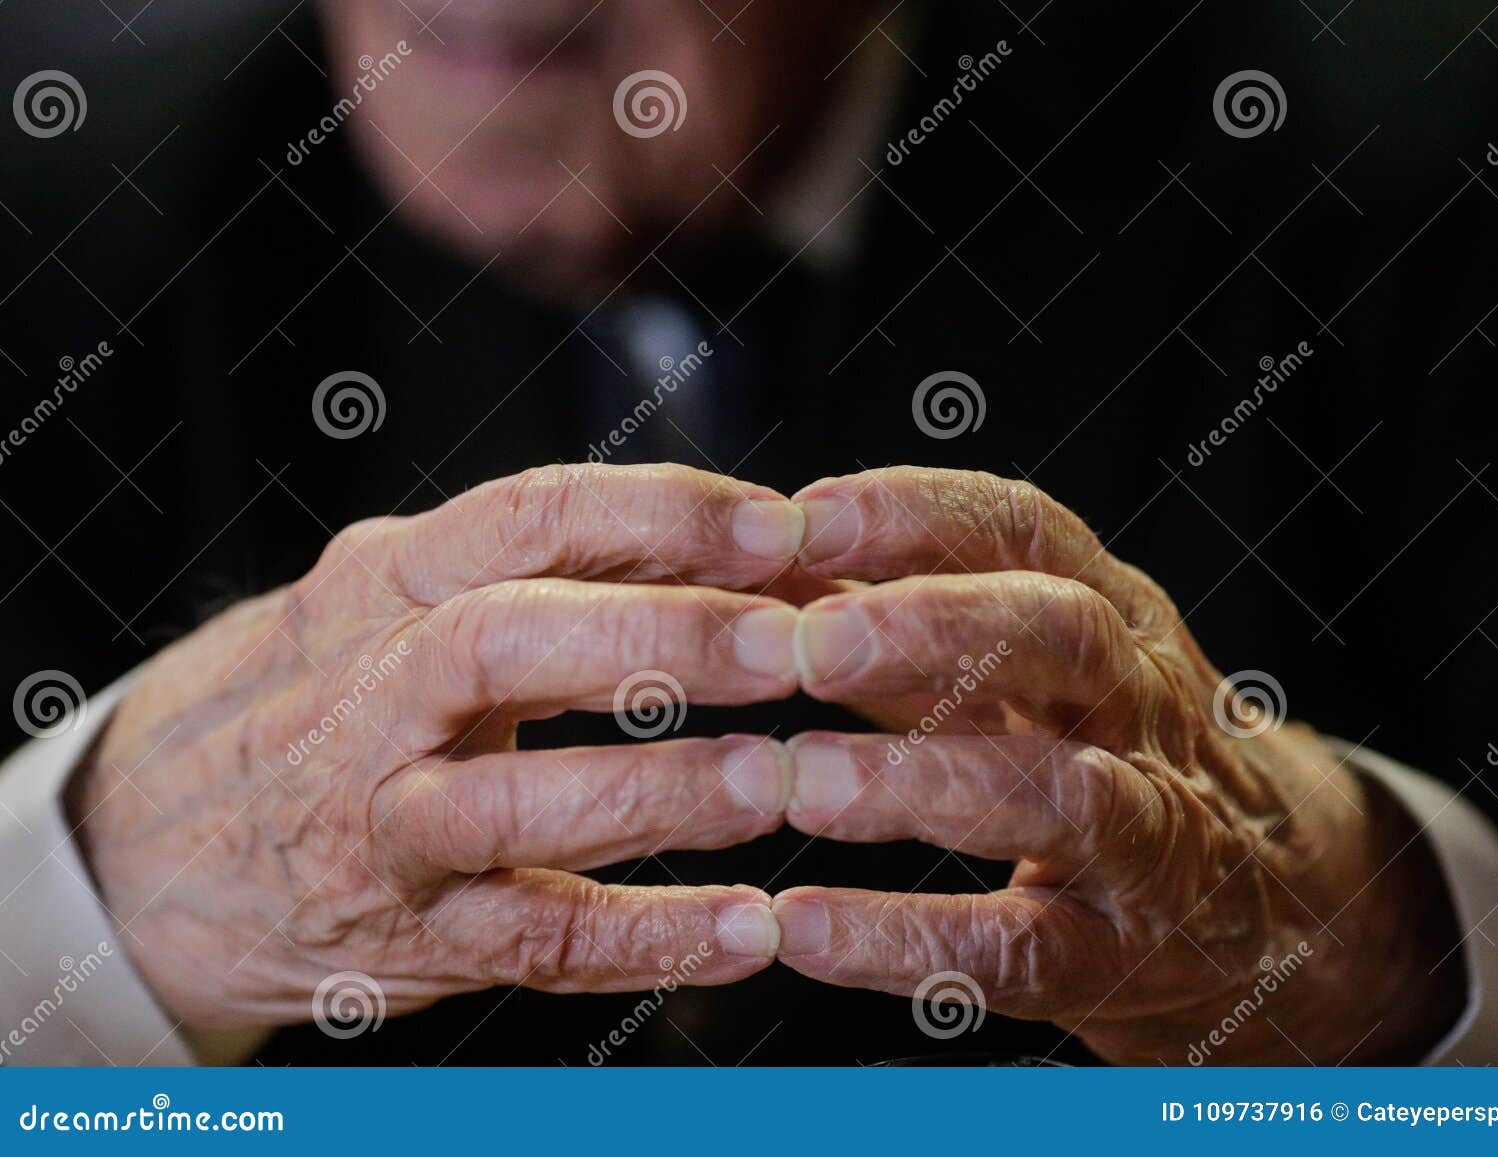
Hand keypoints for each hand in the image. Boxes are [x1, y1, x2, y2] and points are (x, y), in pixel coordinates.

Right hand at [72, 464, 809, 1028]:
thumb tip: (743, 541)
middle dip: (660, 636)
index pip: (526, 518)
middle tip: (792, 646)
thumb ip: (547, 575)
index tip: (782, 526)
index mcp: (385, 585)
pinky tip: (748, 930)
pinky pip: (532, 938)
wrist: (144, 848)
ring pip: (508, 804)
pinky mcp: (405, 933)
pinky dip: (647, 938)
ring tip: (778, 784)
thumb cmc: (316, 702)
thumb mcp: (394, 607)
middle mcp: (370, 690)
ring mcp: (378, 822)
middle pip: (503, 641)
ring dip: (656, 790)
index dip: (660, 515)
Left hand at [770, 468, 1465, 1064]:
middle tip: (808, 643)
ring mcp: (1148, 837)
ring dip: (916, 782)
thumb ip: (909, 623)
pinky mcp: (1120, 959)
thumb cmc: (1116, 760)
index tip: (801, 518)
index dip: (915, 514)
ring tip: (795, 782)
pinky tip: (799, 928)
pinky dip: (902, 937)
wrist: (1286, 910)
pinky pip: (1016, 948)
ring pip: (1057, 792)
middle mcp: (1141, 709)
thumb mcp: (1036, 674)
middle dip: (935, 627)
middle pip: (1064, 635)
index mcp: (1111, 619)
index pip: (1026, 531)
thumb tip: (758, 559)